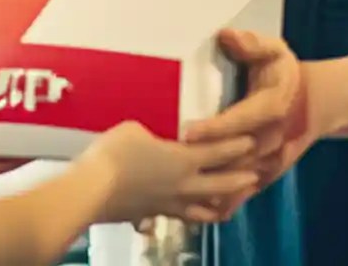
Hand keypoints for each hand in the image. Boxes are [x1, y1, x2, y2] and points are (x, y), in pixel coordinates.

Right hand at [79, 121, 257, 224]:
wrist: (91, 191)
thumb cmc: (115, 153)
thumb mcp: (135, 129)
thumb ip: (153, 133)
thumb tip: (155, 140)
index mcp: (183, 160)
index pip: (218, 152)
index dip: (237, 146)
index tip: (253, 141)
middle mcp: (184, 185)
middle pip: (221, 185)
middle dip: (240, 179)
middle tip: (256, 175)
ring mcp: (170, 204)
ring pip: (205, 210)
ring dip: (222, 205)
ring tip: (230, 205)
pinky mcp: (154, 215)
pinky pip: (182, 217)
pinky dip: (193, 217)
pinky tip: (193, 217)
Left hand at [182, 29, 308, 219]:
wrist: (312, 102)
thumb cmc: (283, 73)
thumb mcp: (273, 51)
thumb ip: (251, 44)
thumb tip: (228, 36)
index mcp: (271, 107)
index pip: (239, 119)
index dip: (214, 128)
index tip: (187, 131)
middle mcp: (271, 138)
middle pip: (235, 156)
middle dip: (203, 162)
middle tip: (167, 166)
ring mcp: (270, 160)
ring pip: (239, 180)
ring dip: (210, 187)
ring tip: (175, 194)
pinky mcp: (265, 174)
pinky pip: (244, 192)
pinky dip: (223, 202)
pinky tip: (196, 212)